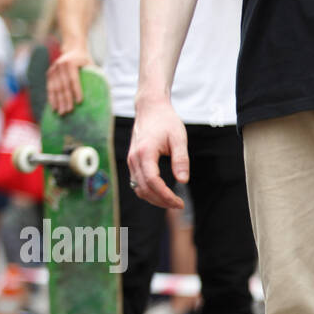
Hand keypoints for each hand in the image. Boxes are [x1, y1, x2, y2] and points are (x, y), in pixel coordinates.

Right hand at [46, 47, 94, 114]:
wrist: (72, 49)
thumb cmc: (85, 60)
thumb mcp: (91, 64)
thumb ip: (95, 75)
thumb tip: (105, 91)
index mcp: (71, 63)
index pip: (74, 79)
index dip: (77, 91)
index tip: (80, 102)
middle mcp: (60, 66)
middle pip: (64, 85)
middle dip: (66, 100)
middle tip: (69, 112)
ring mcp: (53, 69)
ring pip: (55, 88)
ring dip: (58, 102)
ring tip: (61, 113)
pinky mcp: (49, 73)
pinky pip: (50, 88)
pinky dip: (51, 98)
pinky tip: (53, 108)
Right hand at [127, 95, 187, 209]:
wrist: (150, 108)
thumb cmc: (166, 121)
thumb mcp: (179, 138)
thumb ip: (181, 159)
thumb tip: (183, 180)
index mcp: (145, 152)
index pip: (152, 182)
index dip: (165, 196)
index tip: (179, 202)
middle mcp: (134, 158)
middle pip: (144, 189)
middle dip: (161, 201)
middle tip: (178, 204)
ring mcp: (131, 160)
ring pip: (138, 188)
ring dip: (154, 199)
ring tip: (172, 202)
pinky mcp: (132, 161)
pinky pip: (136, 183)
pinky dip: (148, 192)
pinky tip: (162, 194)